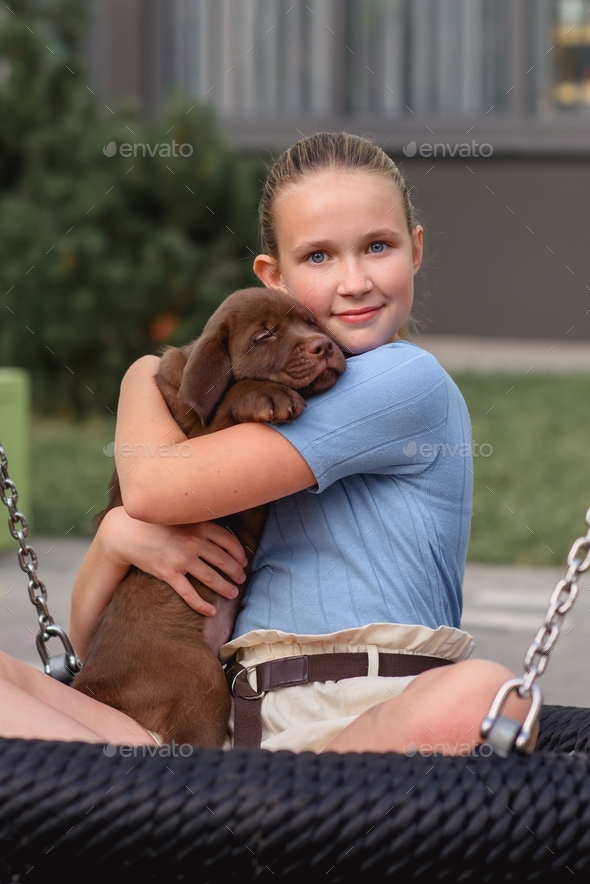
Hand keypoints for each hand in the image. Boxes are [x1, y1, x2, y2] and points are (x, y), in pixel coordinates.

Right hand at [100, 507, 248, 616]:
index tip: (244, 561)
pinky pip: (190, 594)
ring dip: (225, 588)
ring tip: (232, 593)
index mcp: (199, 526)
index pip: (229, 541)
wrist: (127, 532)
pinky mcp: (168, 573)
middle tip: (241, 579)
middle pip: (223, 560)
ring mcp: (181, 559)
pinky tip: (211, 611)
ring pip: (211, 577)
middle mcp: (193, 542)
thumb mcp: (182, 518)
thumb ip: (201, 525)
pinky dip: (202, 605)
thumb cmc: (157, 525)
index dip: (239, 553)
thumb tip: (222, 538)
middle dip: (236, 572)